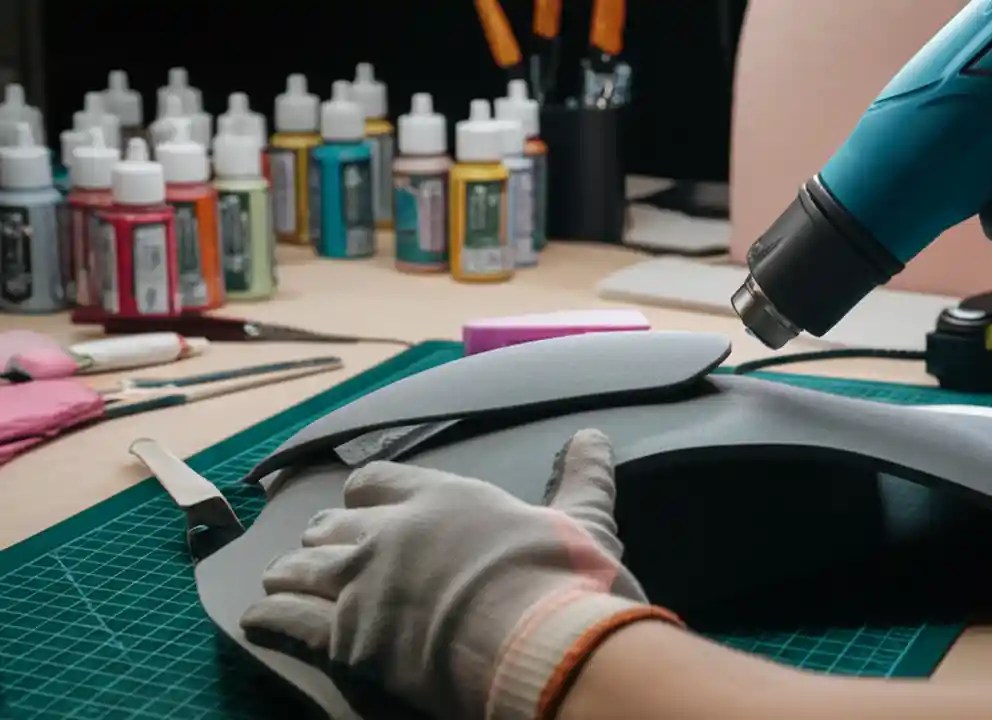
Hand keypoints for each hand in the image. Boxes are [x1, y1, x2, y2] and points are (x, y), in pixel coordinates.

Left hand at [239, 429, 680, 719]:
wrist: (545, 647)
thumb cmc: (566, 582)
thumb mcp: (583, 520)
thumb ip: (582, 477)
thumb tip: (593, 437)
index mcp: (443, 498)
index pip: (376, 482)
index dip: (365, 497)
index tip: (360, 508)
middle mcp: (391, 534)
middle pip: (331, 527)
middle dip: (326, 539)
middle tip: (324, 553)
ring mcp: (362, 585)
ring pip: (300, 569)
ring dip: (290, 575)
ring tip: (281, 582)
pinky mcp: (347, 640)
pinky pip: (288, 621)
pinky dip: (270, 619)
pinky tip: (260, 619)